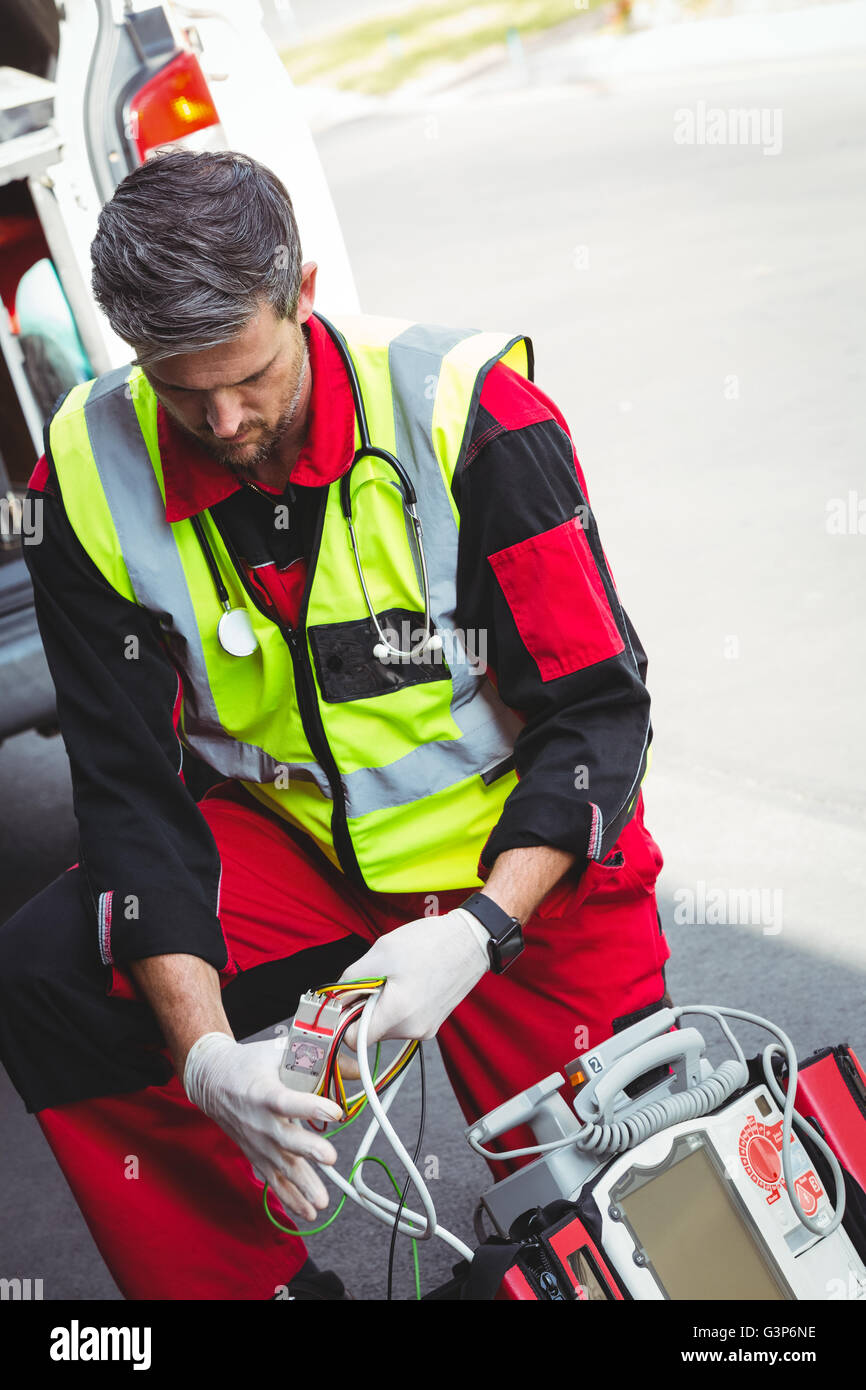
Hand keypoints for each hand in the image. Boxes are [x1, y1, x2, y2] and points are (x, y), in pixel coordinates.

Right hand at [183, 1033, 342, 1223]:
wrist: (212, 1083)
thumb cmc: (249, 1064)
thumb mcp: (279, 1051)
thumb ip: (317, 1058)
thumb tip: (354, 1066)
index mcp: (264, 1092)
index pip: (286, 1101)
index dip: (309, 1107)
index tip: (334, 1111)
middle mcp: (259, 1122)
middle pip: (285, 1139)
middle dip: (308, 1150)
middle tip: (331, 1158)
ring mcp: (257, 1143)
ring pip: (282, 1167)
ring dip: (303, 1186)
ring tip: (323, 1202)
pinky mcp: (257, 1157)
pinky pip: (274, 1181)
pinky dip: (290, 1199)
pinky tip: (309, 1213)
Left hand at [338, 908, 489, 1047]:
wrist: (471, 941)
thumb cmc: (429, 943)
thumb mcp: (380, 952)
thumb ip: (351, 980)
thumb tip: (336, 998)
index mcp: (397, 1014)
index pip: (353, 1039)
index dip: (344, 1018)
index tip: (348, 998)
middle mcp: (413, 1030)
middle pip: (371, 1031)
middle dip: (366, 1007)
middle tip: (377, 978)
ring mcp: (426, 1029)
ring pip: (387, 1026)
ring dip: (383, 1005)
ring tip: (398, 976)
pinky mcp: (433, 1024)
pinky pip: (404, 1021)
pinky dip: (399, 1005)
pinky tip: (411, 981)